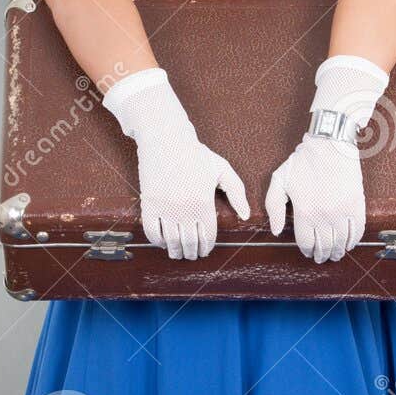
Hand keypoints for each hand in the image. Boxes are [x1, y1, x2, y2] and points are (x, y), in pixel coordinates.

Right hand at [102, 67, 249, 258]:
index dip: (207, 248)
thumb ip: (237, 192)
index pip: (208, 236)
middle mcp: (185, 208)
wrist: (165, 139)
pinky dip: (157, 242)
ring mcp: (166, 207)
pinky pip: (152, 232)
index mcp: (204, 202)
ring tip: (177, 253)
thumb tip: (246, 215)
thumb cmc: (195, 154)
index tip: (205, 252)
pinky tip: (163, 242)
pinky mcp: (149, 204)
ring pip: (171, 242)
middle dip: (192, 253)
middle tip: (192, 256)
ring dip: (175, 252)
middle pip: (190, 243)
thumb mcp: (221, 169)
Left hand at [265, 52, 389, 262]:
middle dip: (321, 255)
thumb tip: (275, 231)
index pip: (306, 242)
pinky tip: (348, 244)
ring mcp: (342, 211)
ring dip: (337, 252)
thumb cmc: (303, 161)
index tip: (308, 253)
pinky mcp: (357, 205)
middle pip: (324, 246)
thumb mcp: (279, 180)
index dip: (307, 251)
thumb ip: (274, 207)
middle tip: (321, 259)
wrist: (330, 144)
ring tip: (334, 255)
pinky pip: (356, 231)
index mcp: (304, 211)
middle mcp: (323, 215)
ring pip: (340, 242)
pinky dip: (352, 241)